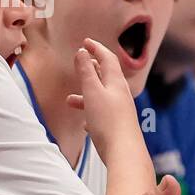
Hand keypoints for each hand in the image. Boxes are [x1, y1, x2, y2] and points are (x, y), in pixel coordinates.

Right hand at [66, 38, 140, 155]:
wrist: (124, 152)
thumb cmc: (108, 121)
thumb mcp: (92, 92)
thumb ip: (86, 71)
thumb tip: (82, 52)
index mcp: (116, 82)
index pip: (108, 58)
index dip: (96, 48)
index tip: (85, 42)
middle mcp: (120, 94)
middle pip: (106, 76)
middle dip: (92, 68)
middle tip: (81, 62)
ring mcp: (120, 110)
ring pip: (101, 95)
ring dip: (86, 93)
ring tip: (70, 99)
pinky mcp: (117, 125)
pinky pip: (102, 113)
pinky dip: (91, 111)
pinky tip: (84, 122)